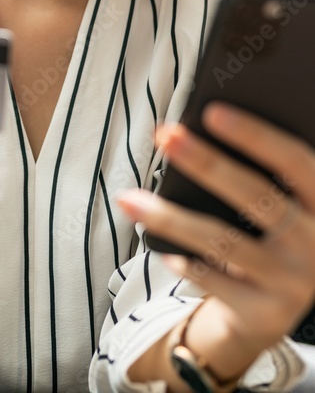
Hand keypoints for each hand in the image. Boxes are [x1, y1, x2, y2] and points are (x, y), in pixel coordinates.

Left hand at [116, 102, 314, 352]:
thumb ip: (262, 173)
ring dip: (171, 218)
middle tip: (166, 136)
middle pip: (256, 196)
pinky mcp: (265, 314)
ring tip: (129, 197)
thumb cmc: (270, 233)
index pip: (295, 161)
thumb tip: (201, 127)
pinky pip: (214, 282)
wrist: (280, 309)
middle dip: (206, 163)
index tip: (211, 111)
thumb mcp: (283, 202)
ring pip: (224, 241)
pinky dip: (185, 261)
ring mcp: (292, 282)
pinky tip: (160, 247)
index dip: (256, 135)